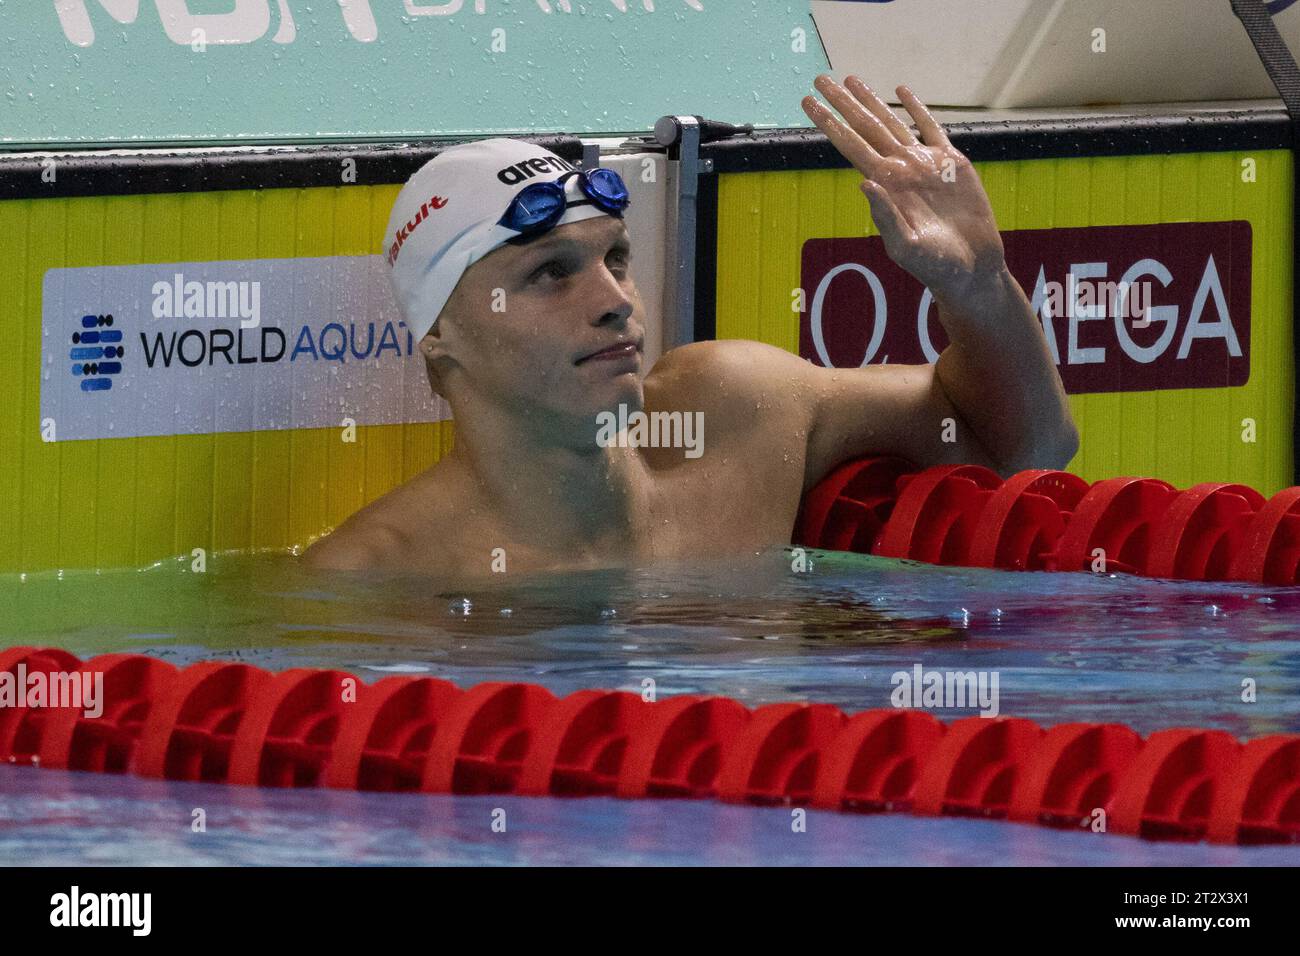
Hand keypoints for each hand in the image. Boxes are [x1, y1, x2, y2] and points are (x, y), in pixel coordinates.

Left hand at [802, 75, 1005, 301]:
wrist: (972, 268)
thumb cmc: (936, 266)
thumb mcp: (907, 247)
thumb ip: (885, 217)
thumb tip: (865, 183)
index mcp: (885, 186)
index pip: (850, 146)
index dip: (830, 123)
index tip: (808, 102)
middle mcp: (900, 170)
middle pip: (865, 127)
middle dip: (843, 103)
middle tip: (820, 78)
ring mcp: (925, 164)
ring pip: (892, 122)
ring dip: (872, 100)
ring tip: (851, 80)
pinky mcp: (952, 164)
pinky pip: (931, 128)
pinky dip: (917, 109)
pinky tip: (901, 91)